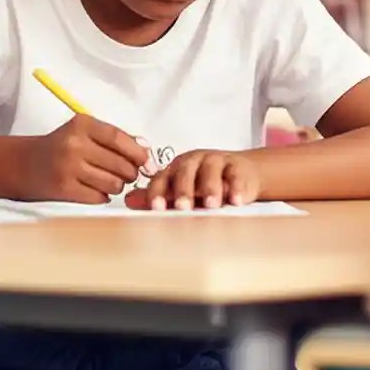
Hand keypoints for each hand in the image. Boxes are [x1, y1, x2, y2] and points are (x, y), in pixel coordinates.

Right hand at [22, 115, 148, 203]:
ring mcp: (68, 167)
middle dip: (130, 173)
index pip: (120, 139)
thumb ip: (114, 138)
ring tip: (105, 180)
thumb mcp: (83, 132)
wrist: (23, 164)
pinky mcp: (64, 188)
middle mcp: (74, 144)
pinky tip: (91, 188)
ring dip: (116, 186)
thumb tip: (146, 150)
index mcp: (81, 124)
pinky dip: (102, 196)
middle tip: (124, 174)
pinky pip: (100, 197)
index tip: (147, 162)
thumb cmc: (59, 147)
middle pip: (121, 165)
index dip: (139, 153)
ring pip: (114, 184)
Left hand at [126, 150, 259, 210]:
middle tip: (182, 207)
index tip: (155, 208)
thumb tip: (128, 201)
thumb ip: (158, 196)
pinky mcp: (238, 166)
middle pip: (185, 172)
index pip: (161, 179)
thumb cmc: (204, 184)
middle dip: (183, 190)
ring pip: (210, 171)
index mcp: (174, 169)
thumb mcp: (180, 190)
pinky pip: (236, 175)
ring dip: (210, 188)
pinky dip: (237, 188)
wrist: (241, 172)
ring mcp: (215, 161)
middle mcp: (192, 161)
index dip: (157, 193)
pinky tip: (236, 201)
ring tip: (211, 205)